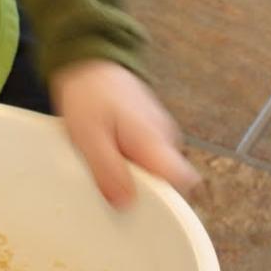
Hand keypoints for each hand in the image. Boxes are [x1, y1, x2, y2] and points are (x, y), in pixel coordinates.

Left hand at [49, 60, 199, 208]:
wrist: (87, 62)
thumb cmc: (88, 94)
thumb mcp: (88, 138)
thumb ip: (109, 172)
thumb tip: (125, 204)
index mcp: (154, 140)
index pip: (183, 181)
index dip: (169, 201)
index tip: (146, 209)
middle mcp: (164, 137)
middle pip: (168, 182)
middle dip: (143, 189)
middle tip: (111, 181)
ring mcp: (159, 133)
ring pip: (155, 171)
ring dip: (132, 174)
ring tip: (105, 158)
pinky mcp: (150, 131)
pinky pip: (145, 157)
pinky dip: (128, 160)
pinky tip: (109, 150)